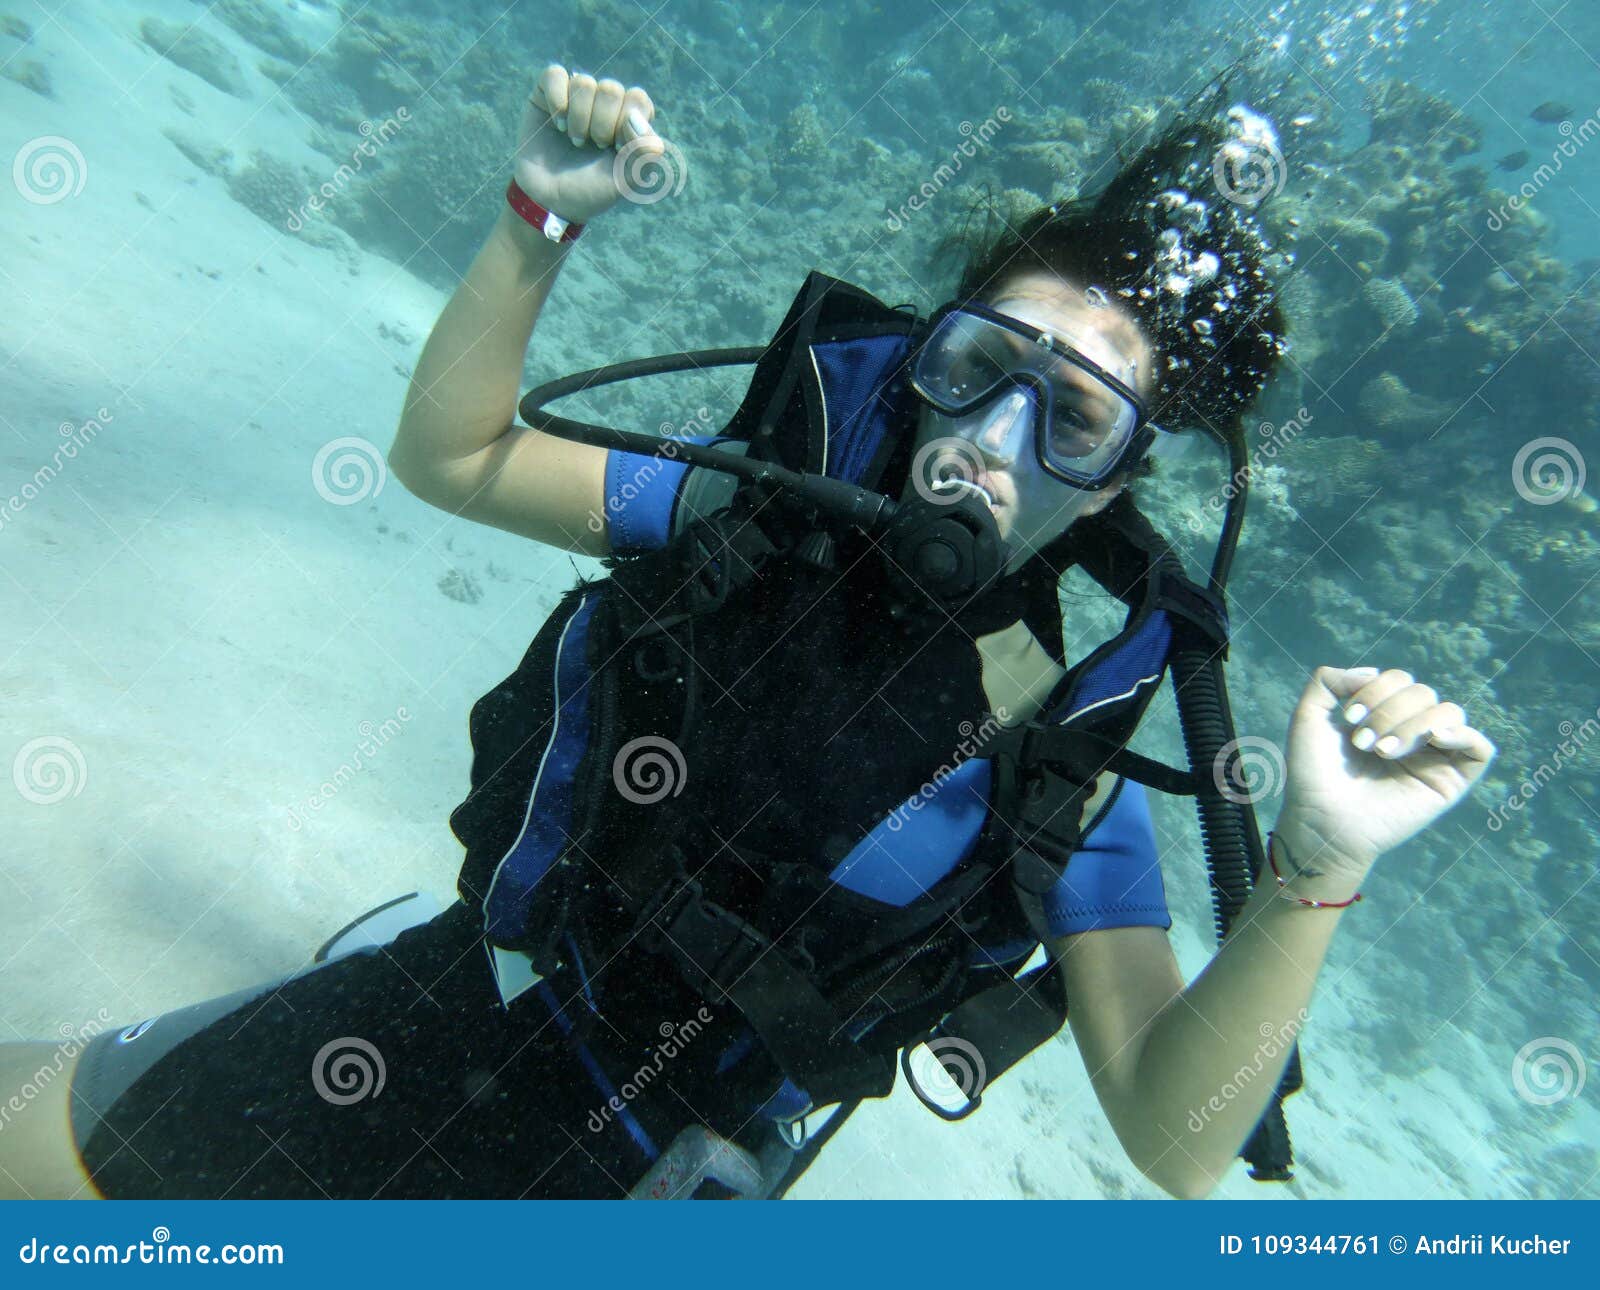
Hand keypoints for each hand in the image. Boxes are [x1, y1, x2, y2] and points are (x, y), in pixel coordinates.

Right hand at [513, 64, 669, 224]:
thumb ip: (643, 153)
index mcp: (628, 120)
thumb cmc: (591, 191)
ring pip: (584, 83)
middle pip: (611, 89)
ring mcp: (576, 97)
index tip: (616, 149)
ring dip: (579, 118)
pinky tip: (557, 124)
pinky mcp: (546, 94)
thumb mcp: (625, 181)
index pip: (638, 99)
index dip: (627, 123)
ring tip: (574, 140)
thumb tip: (635, 118)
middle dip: (603, 123)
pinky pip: (554, 74)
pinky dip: (557, 100)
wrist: (550, 201)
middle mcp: (604, 104)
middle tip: (595, 146)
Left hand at [1275, 666, 1496, 874]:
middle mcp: (1412, 732)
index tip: (1349, 717)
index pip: (1399, 679)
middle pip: (1423, 693)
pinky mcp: (1452, 782)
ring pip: (1450, 713)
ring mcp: (1434, 756)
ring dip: (1414, 724)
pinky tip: (1434, 738)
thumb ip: (1329, 680)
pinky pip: (1480, 748)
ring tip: (1382, 751)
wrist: (1322, 820)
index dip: (1376, 689)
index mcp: (1384, 715)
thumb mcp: (1309, 716)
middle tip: (1363, 742)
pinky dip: (1462, 734)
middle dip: (1389, 711)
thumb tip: (1374, 672)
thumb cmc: (1314, 774)